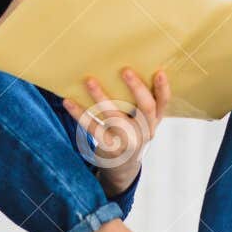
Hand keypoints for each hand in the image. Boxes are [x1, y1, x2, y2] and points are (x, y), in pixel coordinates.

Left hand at [63, 67, 170, 195]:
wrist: (122, 166)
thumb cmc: (130, 130)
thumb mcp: (141, 119)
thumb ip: (138, 101)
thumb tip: (120, 64)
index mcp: (155, 119)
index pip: (163, 102)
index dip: (163, 87)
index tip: (158, 71)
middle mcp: (145, 130)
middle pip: (146, 108)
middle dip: (137, 88)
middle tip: (125, 70)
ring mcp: (128, 140)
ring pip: (115, 116)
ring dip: (101, 97)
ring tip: (89, 80)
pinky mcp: (109, 147)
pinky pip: (93, 127)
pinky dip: (79, 113)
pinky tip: (68, 101)